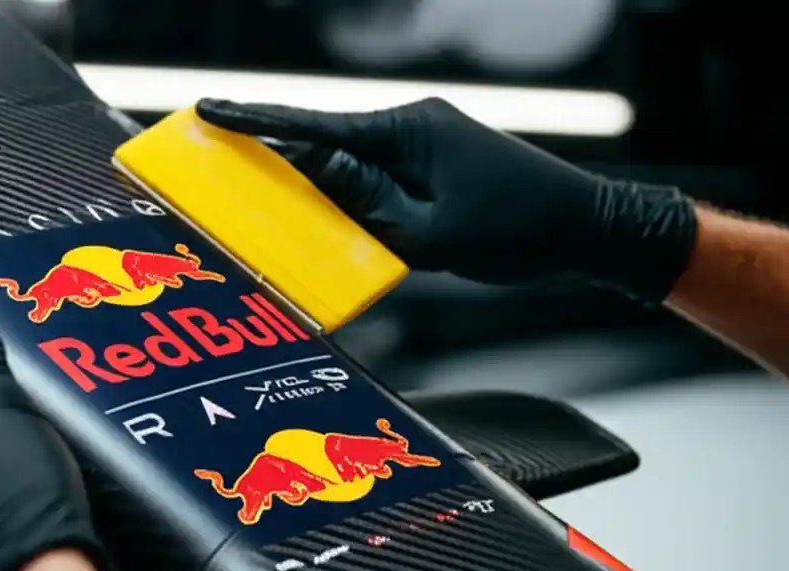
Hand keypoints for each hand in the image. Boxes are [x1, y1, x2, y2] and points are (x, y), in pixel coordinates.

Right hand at [196, 97, 697, 302]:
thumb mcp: (435, 231)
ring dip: (324, 192)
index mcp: (408, 131)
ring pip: (354, 167)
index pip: (319, 128)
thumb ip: (369, 203)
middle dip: (283, 165)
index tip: (210, 111)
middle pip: (329, 146)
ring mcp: (425, 146)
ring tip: (283, 218)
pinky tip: (339, 227)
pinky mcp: (435, 167)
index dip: (260, 123)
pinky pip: (379, 180)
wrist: (587, 227)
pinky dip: (356, 202)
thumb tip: (315, 171)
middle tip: (230, 181)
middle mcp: (412, 128)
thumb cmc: (517, 229)